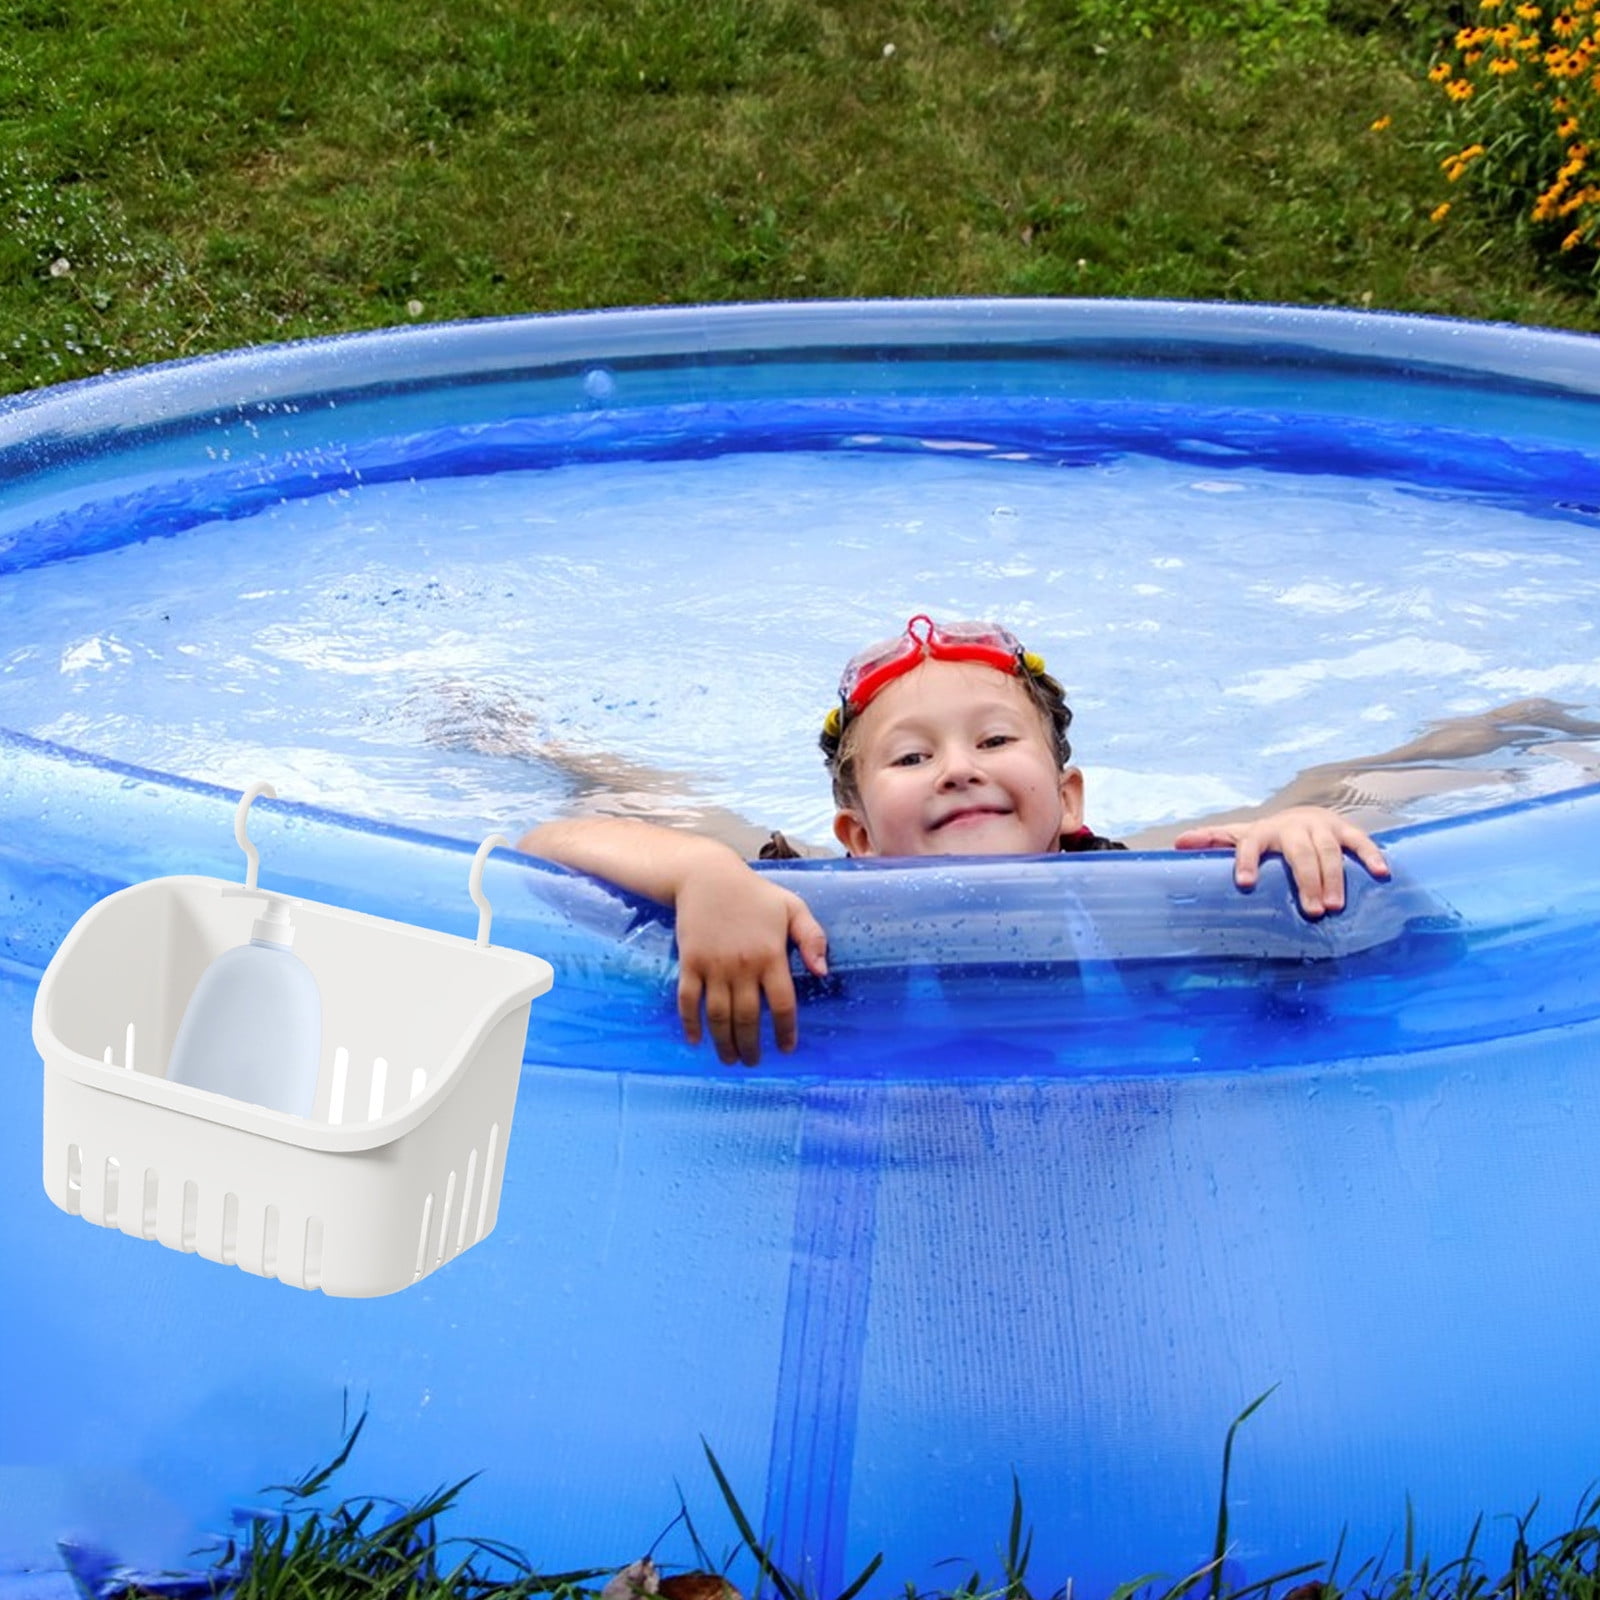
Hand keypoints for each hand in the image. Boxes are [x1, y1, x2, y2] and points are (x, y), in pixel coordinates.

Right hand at [674, 859, 828, 1065]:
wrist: (707, 877)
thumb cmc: (755, 894)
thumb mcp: (793, 907)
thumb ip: (812, 938)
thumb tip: (823, 973)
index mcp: (771, 955)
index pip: (783, 1004)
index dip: (786, 1031)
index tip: (786, 1048)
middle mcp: (743, 966)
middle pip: (748, 1018)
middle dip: (750, 1046)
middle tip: (752, 1061)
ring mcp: (714, 966)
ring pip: (718, 1015)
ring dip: (724, 1042)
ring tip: (729, 1059)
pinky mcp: (690, 963)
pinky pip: (688, 1000)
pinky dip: (690, 1023)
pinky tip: (695, 1040)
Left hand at [1173, 805, 1389, 917]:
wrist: (1305, 815)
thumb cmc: (1268, 836)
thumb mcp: (1240, 836)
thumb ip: (1212, 841)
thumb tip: (1178, 844)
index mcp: (1262, 832)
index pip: (1249, 843)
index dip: (1245, 861)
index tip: (1245, 885)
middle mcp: (1292, 828)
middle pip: (1299, 854)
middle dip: (1305, 881)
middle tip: (1312, 912)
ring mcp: (1321, 828)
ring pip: (1329, 852)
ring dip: (1334, 878)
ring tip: (1335, 906)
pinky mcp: (1345, 830)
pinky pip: (1361, 841)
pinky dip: (1371, 856)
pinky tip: (1381, 874)